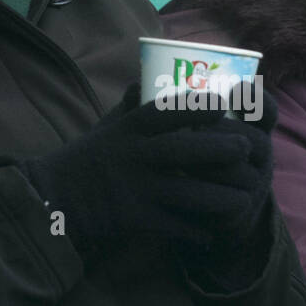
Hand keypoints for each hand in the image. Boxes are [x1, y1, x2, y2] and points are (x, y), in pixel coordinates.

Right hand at [18, 82, 274, 255]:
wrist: (59, 198)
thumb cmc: (91, 156)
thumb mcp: (109, 125)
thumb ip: (131, 105)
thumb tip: (145, 74)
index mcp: (130, 129)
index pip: (168, 111)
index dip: (198, 107)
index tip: (223, 105)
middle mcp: (135, 155)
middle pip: (187, 150)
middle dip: (221, 150)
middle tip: (247, 149)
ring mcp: (137, 188)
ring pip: (189, 193)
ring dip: (220, 197)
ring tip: (243, 198)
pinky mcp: (136, 219)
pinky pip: (176, 226)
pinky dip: (198, 230)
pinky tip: (215, 231)